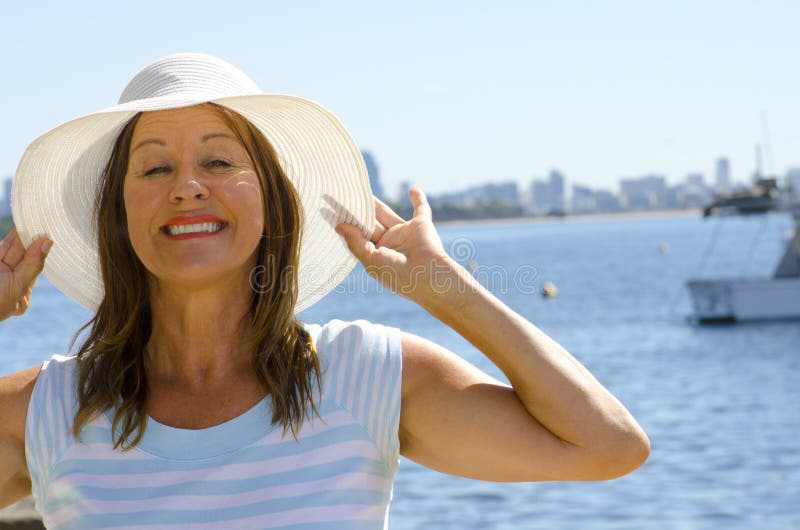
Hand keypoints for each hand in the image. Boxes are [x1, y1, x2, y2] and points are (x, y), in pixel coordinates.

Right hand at [0, 229, 51, 320]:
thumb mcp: (16, 286)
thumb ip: (32, 265)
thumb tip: (48, 243)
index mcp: (17, 297)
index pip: (32, 270)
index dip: (39, 253)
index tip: (48, 235)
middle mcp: (5, 284)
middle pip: (21, 260)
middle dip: (30, 243)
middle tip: (41, 225)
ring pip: (9, 252)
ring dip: (19, 238)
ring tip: (31, 223)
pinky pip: (1, 250)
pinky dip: (9, 240)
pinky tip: (17, 230)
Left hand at [336, 188, 455, 302]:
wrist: (427, 276)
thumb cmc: (397, 275)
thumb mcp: (371, 260)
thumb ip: (355, 242)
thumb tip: (339, 226)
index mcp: (377, 254)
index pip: (359, 235)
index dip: (347, 223)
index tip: (329, 210)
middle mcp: (390, 243)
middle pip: (370, 222)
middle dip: (357, 210)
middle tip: (341, 194)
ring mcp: (406, 233)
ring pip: (386, 213)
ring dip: (375, 203)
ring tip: (359, 188)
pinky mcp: (422, 224)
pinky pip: (421, 208)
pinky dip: (418, 199)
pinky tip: (412, 190)